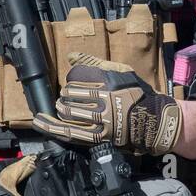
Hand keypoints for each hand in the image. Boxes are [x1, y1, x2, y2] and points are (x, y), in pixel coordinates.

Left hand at [31, 53, 182, 154]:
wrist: (154, 120)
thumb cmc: (137, 94)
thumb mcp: (122, 72)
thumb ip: (95, 63)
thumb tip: (70, 55)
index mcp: (108, 91)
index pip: (77, 88)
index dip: (68, 88)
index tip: (68, 89)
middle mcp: (104, 109)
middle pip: (71, 103)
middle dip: (63, 100)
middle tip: (63, 99)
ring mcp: (101, 126)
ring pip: (69, 119)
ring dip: (58, 113)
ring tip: (54, 109)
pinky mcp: (99, 139)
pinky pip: (71, 134)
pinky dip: (53, 129)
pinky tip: (41, 124)